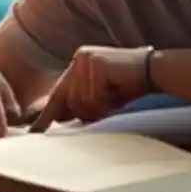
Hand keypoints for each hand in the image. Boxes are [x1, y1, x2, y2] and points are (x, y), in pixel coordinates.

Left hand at [29, 46, 149, 131]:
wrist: (155, 70)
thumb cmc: (130, 85)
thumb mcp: (100, 96)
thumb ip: (81, 103)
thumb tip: (60, 120)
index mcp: (77, 64)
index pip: (58, 94)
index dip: (47, 116)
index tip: (35, 133)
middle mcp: (78, 58)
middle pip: (70, 102)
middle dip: (89, 111)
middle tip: (111, 101)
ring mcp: (86, 59)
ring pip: (81, 102)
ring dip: (101, 107)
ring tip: (117, 95)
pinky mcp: (97, 64)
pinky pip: (93, 97)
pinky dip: (107, 101)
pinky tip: (119, 89)